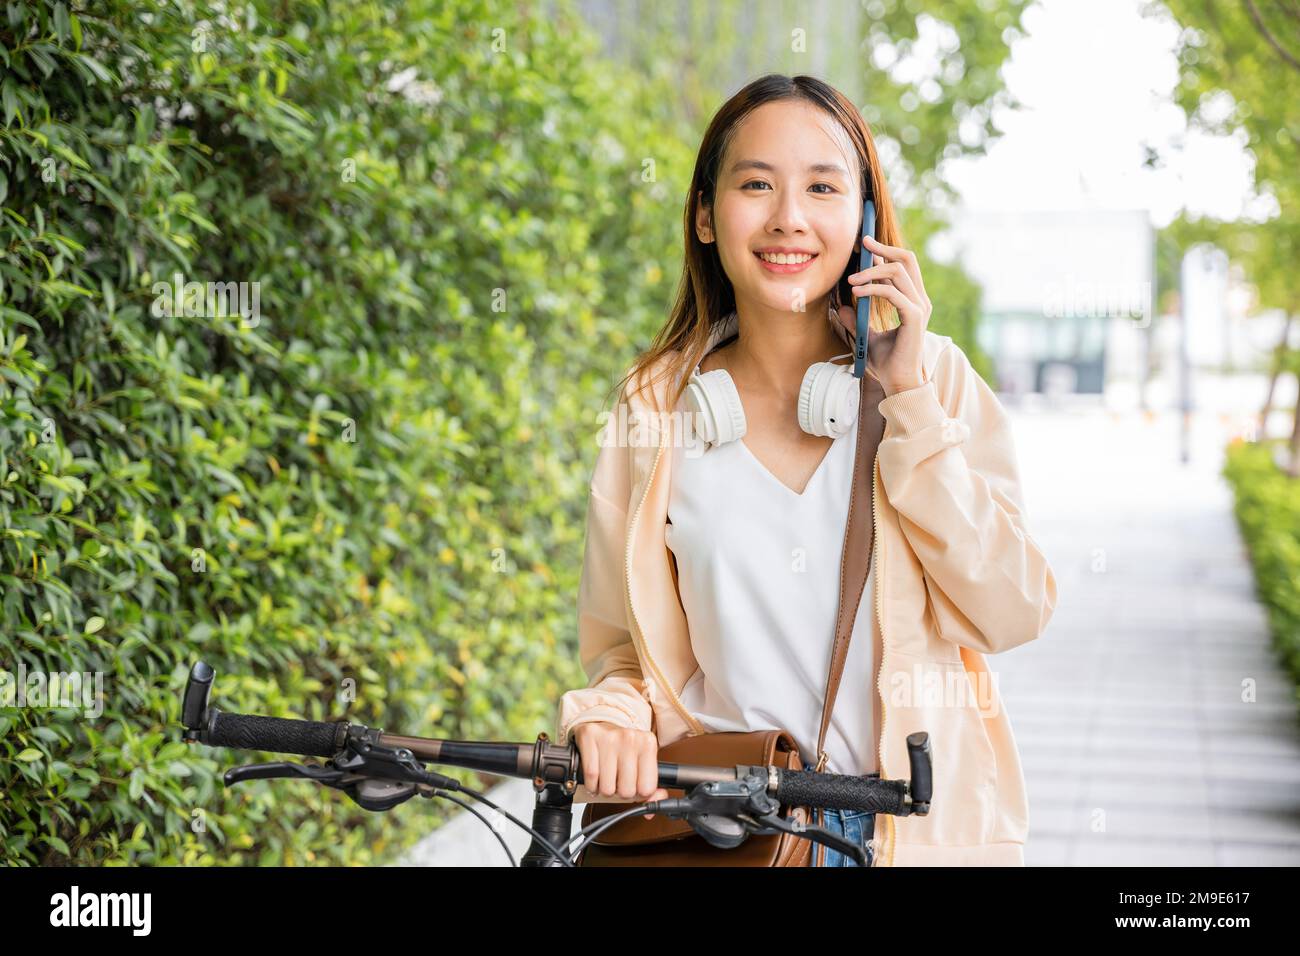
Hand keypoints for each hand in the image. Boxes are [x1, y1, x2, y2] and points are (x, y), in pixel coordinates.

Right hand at [572, 722, 668, 820]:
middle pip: (626, 790)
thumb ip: (652, 788)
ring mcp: (609, 737)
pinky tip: (595, 779)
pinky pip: (591, 776)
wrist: (602, 724)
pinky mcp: (590, 737)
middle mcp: (630, 738)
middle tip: (618, 782)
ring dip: (604, 790)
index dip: (638, 794)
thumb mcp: (642, 763)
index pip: (647, 788)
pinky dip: (591, 785)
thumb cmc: (622, 748)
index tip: (634, 787)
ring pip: (607, 787)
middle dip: (620, 792)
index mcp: (648, 743)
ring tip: (606, 780)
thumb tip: (654, 805)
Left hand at [834, 233, 931, 395]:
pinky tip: (856, 294)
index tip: (866, 245)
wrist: (897, 383)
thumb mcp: (866, 336)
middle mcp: (919, 300)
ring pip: (898, 271)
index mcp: (913, 301)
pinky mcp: (914, 317)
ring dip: (871, 271)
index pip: (904, 266)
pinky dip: (872, 289)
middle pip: (907, 260)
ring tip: (851, 281)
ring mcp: (919, 307)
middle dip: (883, 248)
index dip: (886, 251)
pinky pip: (892, 292)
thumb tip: (843, 307)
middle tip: (862, 243)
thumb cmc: (886, 362)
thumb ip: (857, 320)